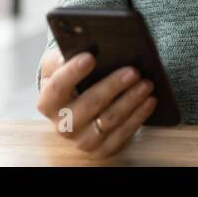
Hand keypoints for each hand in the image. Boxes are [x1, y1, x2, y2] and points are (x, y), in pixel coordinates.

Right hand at [37, 48, 157, 158]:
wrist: (75, 106)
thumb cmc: (69, 78)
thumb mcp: (59, 64)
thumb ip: (65, 54)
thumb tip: (83, 46)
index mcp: (48, 102)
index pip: (57, 87)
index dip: (72, 73)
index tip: (90, 57)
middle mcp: (62, 125)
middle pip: (88, 105)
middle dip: (113, 86)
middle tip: (133, 71)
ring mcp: (81, 141)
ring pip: (108, 121)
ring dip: (131, 101)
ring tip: (146, 83)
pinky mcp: (101, 150)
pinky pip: (122, 135)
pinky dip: (138, 116)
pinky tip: (149, 100)